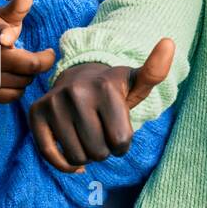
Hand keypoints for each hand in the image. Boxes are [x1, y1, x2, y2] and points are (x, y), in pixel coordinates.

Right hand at [0, 0, 55, 103]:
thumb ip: (18, 3)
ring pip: (25, 82)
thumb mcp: (2, 17)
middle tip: (43, 55)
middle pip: (30, 65)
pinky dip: (18, 88)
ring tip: (18, 65)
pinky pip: (15, 96)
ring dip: (28, 75)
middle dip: (41, 61)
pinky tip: (10, 78)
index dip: (4, 35)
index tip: (6, 38)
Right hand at [29, 38, 174, 173]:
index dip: (122, 143)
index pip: (121, 142)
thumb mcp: (136, 82)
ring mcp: (53, 103)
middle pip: (99, 152)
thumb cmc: (112, 89)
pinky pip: (49, 155)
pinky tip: (74, 160)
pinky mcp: (36, 114)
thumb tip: (169, 42)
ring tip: (88, 139)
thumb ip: (155, 71)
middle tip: (102, 134)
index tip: (119, 129)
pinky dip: (64, 164)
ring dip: (86, 157)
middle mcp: (76, 92)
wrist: (78, 78)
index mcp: (105, 87)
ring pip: (76, 156)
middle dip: (105, 150)